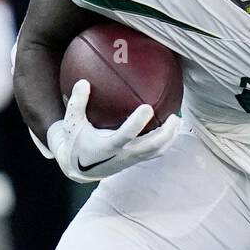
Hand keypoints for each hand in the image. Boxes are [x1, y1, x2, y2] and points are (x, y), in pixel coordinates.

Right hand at [45, 79, 179, 182]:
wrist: (77, 168)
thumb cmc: (75, 141)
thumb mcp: (71, 123)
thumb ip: (77, 103)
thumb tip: (83, 81)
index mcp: (107, 146)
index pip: (126, 135)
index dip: (138, 123)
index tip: (148, 107)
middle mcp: (122, 155)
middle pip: (151, 146)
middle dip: (166, 133)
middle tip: (175, 116)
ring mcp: (131, 160)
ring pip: (157, 151)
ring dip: (171, 137)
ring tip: (179, 121)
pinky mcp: (135, 161)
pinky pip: (155, 152)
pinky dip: (166, 141)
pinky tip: (171, 128)